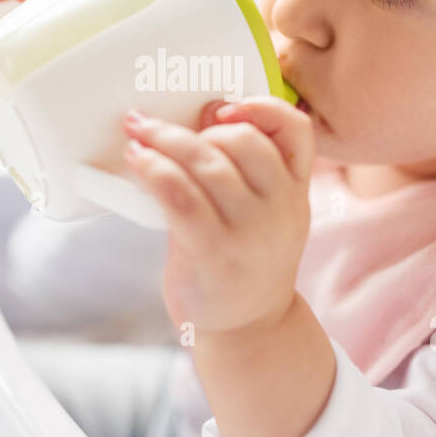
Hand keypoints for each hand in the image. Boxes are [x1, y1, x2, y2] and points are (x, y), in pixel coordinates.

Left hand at [120, 95, 314, 335]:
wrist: (249, 330)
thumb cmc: (244, 262)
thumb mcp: (266, 215)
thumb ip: (243, 172)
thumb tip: (196, 121)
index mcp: (295, 192)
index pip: (297, 132)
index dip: (264, 108)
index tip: (226, 106)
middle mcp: (279, 208)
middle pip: (244, 141)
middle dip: (196, 127)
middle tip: (158, 125)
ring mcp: (248, 232)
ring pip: (209, 163)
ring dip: (165, 140)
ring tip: (138, 135)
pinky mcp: (212, 252)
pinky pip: (180, 195)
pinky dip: (154, 168)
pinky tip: (137, 160)